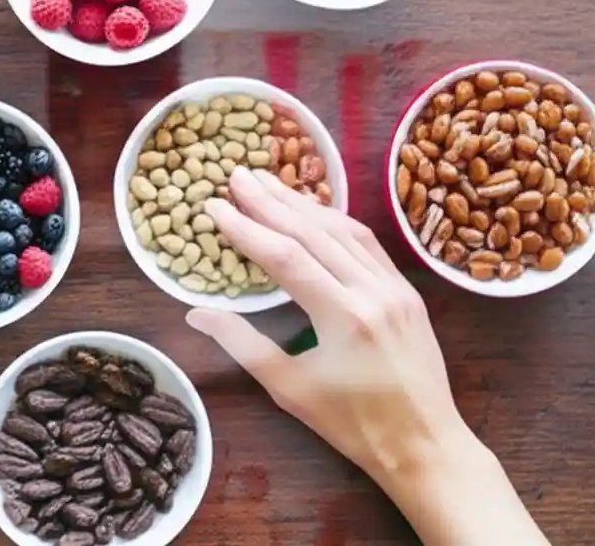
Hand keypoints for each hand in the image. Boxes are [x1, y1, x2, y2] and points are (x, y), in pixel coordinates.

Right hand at [185, 166, 470, 479]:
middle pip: (314, 233)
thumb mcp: (289, 389)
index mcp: (344, 318)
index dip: (246, 229)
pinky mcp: (407, 292)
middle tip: (237, 175)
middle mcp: (373, 292)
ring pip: (344, 231)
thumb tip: (196, 312)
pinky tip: (313, 210)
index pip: (286, 258)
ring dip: (302, 204)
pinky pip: (367, 244)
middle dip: (271, 202)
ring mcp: (396, 288)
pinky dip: (335, 222)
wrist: (426, 445)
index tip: (215, 207)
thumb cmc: (353, 425)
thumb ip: (242, 343)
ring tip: (268, 182)